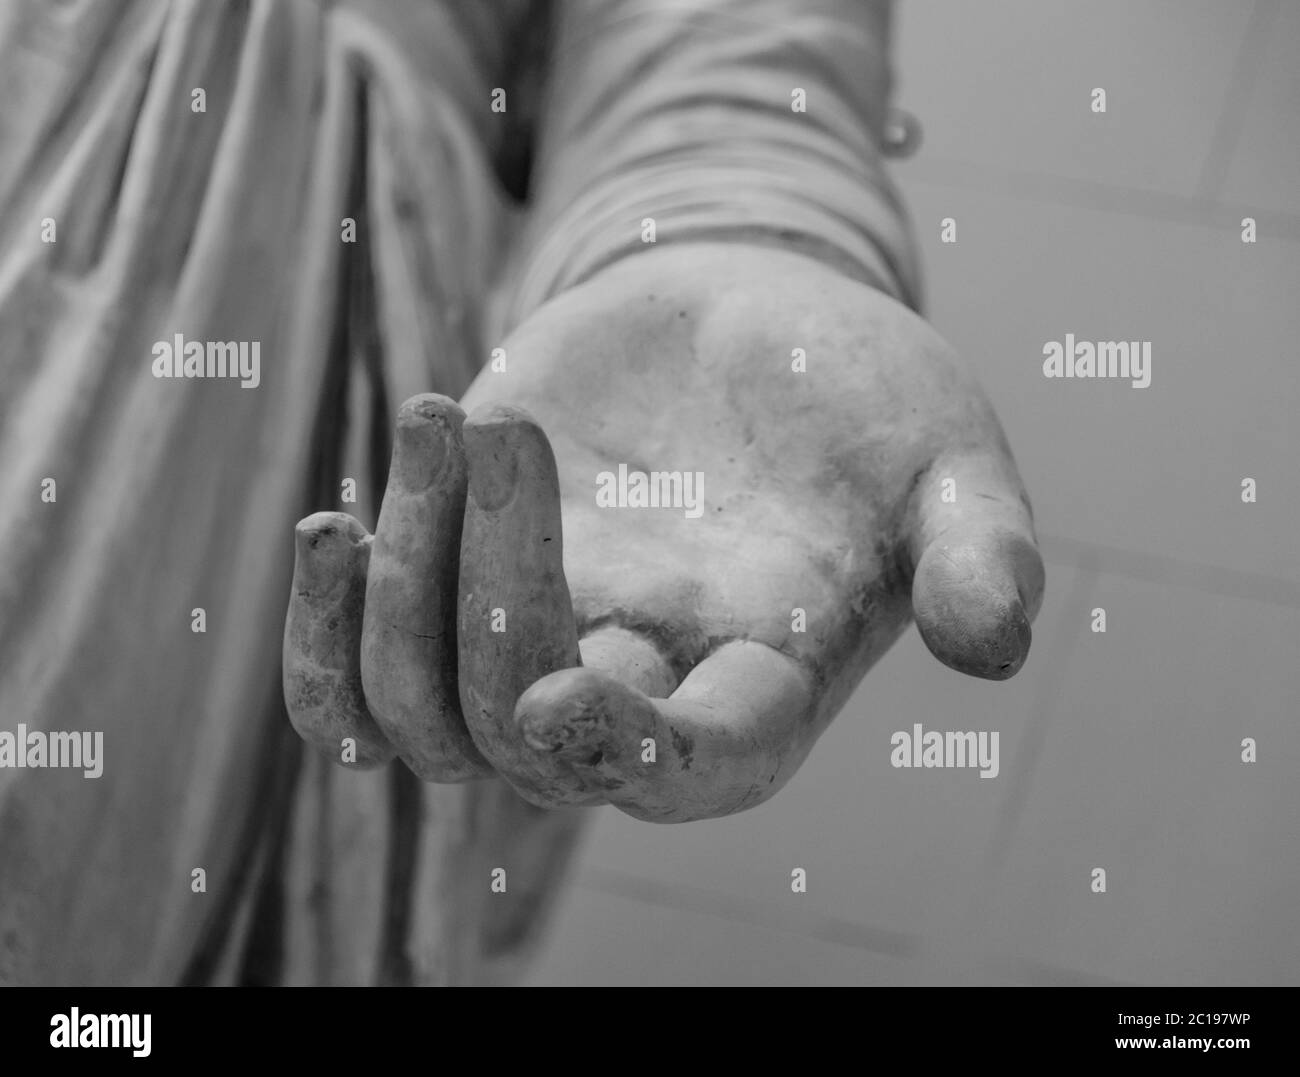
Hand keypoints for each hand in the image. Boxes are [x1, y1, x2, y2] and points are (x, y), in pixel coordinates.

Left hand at [283, 242, 1043, 821]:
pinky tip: (334, 526)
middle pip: (525, 735)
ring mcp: (538, 646)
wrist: (744, 326)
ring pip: (425, 713)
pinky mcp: (460, 592)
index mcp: (760, 684)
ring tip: (441, 418)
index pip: (697, 768)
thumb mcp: (945, 452)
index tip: (566, 695)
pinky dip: (321, 639)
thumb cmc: (860, 394)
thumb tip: (994, 647)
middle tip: (513, 436)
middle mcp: (640, 690)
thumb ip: (978, 546)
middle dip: (496, 594)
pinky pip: (357, 685)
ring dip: (399, 582)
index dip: (631, 757)